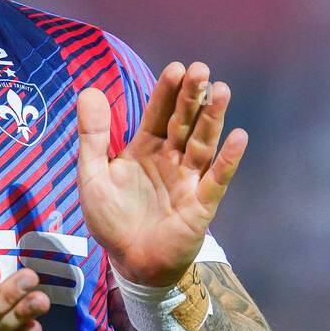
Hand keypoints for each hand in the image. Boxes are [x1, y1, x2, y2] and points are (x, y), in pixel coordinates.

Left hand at [76, 61, 246, 286]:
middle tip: (201, 69)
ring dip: (213, 118)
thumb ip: (92, 136)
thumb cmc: (112, 219)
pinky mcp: (201, 203)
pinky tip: (238, 136)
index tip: (175, 68)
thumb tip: (91, 91)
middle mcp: (171, 158)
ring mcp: (188, 179)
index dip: (167, 91)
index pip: (158, 113)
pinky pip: (216, 178)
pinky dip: (228, 159)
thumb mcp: (93, 175)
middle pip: (184, 121)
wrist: (130, 262)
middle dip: (192, 96)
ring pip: (203, 143)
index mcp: (145, 148)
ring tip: (221, 90)